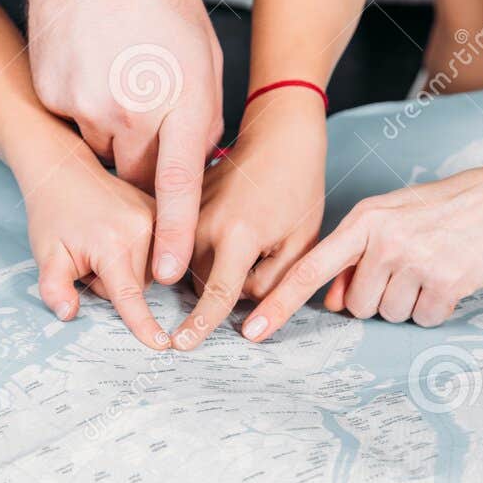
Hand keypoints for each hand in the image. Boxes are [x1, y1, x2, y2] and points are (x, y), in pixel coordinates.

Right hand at [16, 0, 223, 288]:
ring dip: (116, 135)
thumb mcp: (200, 52)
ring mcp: (86, 103)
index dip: (175, 234)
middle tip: (150, 124)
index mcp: (179, 95)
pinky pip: (76, 126)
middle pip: (140, 177)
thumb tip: (196, 167)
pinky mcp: (54, 95)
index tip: (169, 274)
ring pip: (105, 153)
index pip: (180, 184)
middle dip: (149, 169)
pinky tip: (92, 64)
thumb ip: (200, 115)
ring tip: (120, 76)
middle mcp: (131, 107)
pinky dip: (86, 108)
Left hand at [18, 135, 168, 351]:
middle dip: (115, 285)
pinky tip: (119, 237)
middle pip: (139, 287)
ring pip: (150, 271)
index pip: (129, 296)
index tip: (160, 345)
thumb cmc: (52, 215)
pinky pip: (158, 251)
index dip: (143, 324)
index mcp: (112, 244)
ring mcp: (156, 217)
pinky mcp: (161, 211)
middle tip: (90, 262)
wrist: (63, 170)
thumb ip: (54, 288)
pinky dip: (139, 253)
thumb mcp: (46, 255)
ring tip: (103, 247)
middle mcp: (141, 229)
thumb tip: (67, 314)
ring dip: (128, 270)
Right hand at [170, 90, 327, 350]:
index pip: (216, 294)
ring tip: (247, 240)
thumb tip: (249, 320)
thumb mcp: (300, 244)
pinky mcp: (183, 206)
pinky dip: (206, 251)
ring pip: (192, 267)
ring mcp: (189, 213)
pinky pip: (188, 246)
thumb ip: (274, 287)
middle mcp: (204, 224)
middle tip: (260, 257)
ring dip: (214, 270)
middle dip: (226, 289)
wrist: (278, 136)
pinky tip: (233, 227)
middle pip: (202, 284)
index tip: (182, 346)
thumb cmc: (298, 189)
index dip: (200, 325)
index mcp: (238, 234)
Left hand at [242, 163, 482, 340]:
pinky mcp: (444, 282)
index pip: (309, 269)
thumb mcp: (400, 217)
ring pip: (391, 315)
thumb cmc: (457, 208)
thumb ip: (360, 255)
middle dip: (382, 298)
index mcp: (366, 219)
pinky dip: (440, 307)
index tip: (250, 333)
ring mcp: (413, 260)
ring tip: (439, 266)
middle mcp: (383, 239)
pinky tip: (457, 276)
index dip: (277, 305)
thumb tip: (336, 302)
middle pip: (358, 306)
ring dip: (413, 303)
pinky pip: (425, 319)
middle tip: (415, 267)